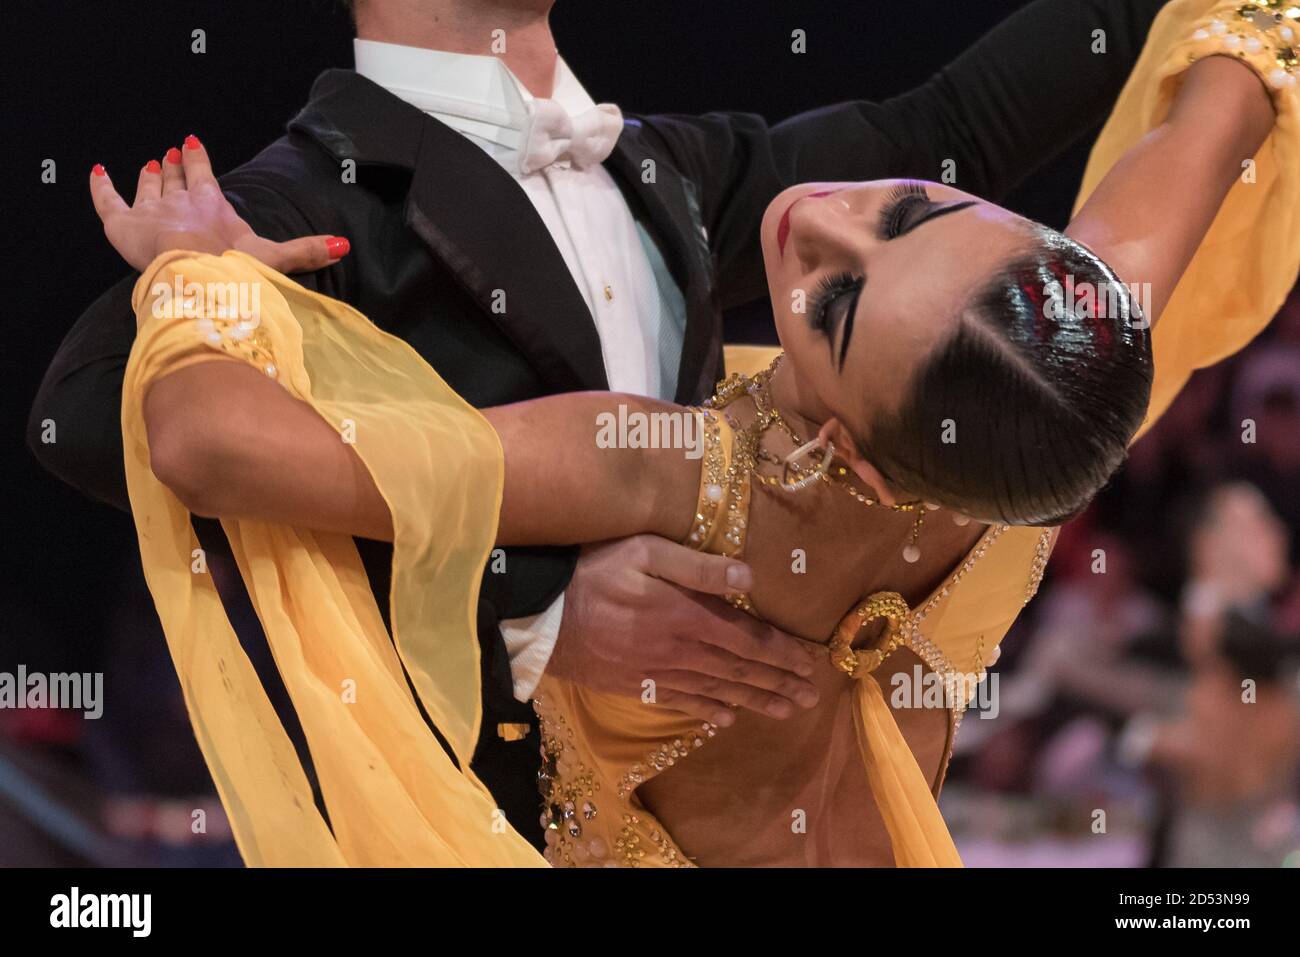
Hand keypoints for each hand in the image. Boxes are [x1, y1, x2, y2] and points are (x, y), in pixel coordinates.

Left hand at [89, 135, 347, 272]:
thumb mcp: (274, 259)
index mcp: (213, 205)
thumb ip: (306, 252)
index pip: (203, 174)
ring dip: (149, 176)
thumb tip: (344, 246)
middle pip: (175, 177)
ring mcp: (150, 211)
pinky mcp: (123, 223)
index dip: (197, 157)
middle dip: (173, 166)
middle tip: (169, 154)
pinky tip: (98, 174)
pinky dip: (101, 186)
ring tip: (149, 166)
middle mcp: (181, 202)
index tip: (191, 141)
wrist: (195, 275)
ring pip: (148, 187)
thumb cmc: (234, 268)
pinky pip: (108, 199)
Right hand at [545, 535, 821, 725]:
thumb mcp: (645, 552)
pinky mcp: (637, 685)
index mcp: (689, 616)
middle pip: (742, 670)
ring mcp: (659, 673)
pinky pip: (683, 703)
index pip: (749, 638)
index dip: (783, 651)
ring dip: (756, 701)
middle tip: (812, 697)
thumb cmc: (593, 572)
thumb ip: (699, 567)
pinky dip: (709, 712)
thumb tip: (750, 577)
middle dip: (780, 683)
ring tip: (786, 712)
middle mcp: (681, 651)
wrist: (542, 617)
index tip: (811, 662)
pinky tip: (727, 719)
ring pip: (720, 690)